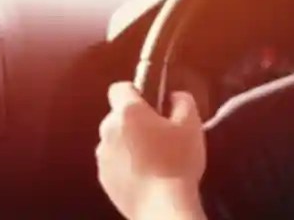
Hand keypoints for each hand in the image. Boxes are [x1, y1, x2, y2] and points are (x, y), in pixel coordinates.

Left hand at [97, 82, 207, 219]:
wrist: (162, 206)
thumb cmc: (178, 160)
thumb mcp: (192, 123)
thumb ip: (183, 100)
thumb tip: (174, 96)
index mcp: (128, 112)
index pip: (119, 87)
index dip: (136, 91)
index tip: (152, 103)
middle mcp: (108, 131)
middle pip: (117, 116)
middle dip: (134, 120)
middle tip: (160, 132)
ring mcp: (102, 157)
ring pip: (115, 140)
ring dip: (129, 143)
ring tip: (154, 158)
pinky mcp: (103, 179)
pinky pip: (114, 162)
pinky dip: (125, 164)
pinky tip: (146, 175)